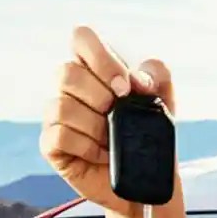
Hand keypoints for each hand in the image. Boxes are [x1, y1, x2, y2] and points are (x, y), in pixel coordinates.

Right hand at [39, 26, 177, 217]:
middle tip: (120, 115)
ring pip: (62, 106)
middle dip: (101, 97)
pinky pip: (60, 136)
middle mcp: (70, 88)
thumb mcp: (164, 101)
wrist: (148, 179)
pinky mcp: (52, 144)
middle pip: (67, 72)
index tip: (124, 86)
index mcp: (95, 69)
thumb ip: (157, 76)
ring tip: (114, 139)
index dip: (101, 58)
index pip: (82, 38)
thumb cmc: (150, 134)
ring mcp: (57, 115)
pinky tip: (102, 154)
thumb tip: (137, 79)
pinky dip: (87, 146)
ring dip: (97, 126)